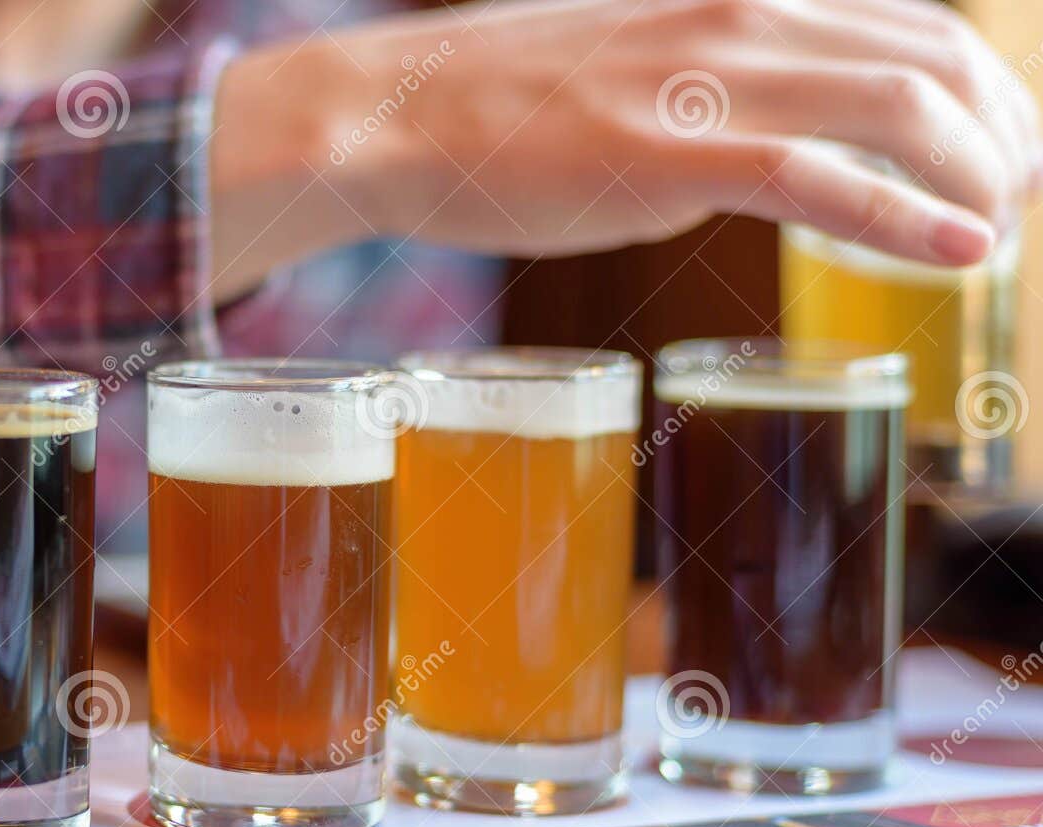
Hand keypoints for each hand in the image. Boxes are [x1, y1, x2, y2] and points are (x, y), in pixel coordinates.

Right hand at [212, 0, 1039, 297]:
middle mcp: (743, 20)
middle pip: (933, 57)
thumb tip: (755, 154)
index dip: (983, 91)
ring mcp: (709, 83)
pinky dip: (911, 220)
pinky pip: (823, 181)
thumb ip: (709, 98)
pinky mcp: (673, 155)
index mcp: (736, 1)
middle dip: (1005, 133)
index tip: (1000, 158)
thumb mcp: (629, 71)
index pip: (909, 24)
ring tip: (1002, 231)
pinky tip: (967, 253)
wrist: (394, 115)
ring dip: (981, 175)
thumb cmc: (496, 107)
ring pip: (902, 107)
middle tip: (1021, 198)